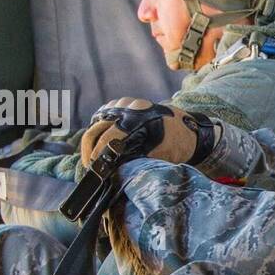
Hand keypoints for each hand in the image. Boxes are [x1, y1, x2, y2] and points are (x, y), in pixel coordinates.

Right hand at [80, 98, 217, 167]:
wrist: (186, 127)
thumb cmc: (175, 146)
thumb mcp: (159, 157)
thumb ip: (136, 161)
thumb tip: (112, 171)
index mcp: (140, 120)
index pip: (110, 137)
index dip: (98, 154)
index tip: (92, 168)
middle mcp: (130, 108)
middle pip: (98, 128)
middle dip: (90, 150)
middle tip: (89, 166)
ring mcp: (125, 103)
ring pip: (97, 122)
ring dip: (92, 140)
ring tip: (91, 158)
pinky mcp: (121, 104)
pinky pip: (102, 117)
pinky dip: (98, 130)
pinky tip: (99, 144)